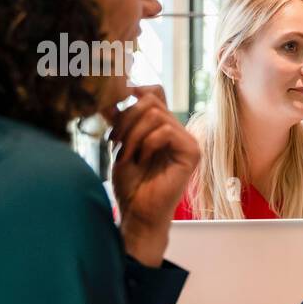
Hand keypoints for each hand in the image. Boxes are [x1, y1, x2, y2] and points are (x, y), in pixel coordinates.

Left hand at [105, 84, 199, 265]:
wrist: (138, 212)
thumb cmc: (130, 184)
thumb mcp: (120, 144)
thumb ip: (120, 120)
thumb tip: (111, 95)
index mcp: (163, 127)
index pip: (155, 93)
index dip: (136, 90)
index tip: (114, 104)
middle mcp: (178, 131)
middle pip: (151, 101)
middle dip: (126, 118)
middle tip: (115, 142)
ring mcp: (187, 141)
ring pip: (156, 114)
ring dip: (133, 134)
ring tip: (126, 154)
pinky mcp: (191, 153)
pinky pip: (167, 131)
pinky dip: (147, 143)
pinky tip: (141, 159)